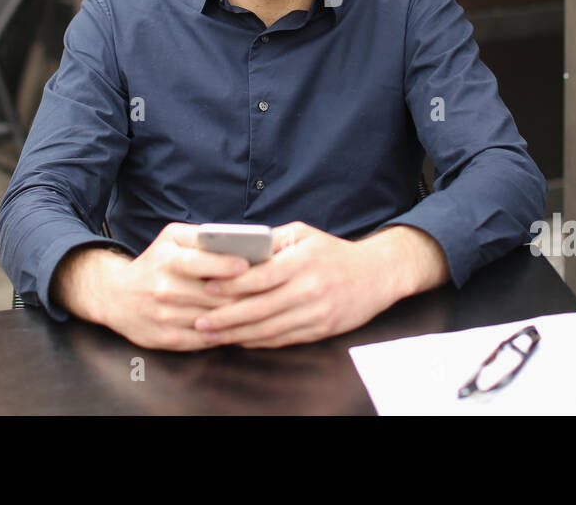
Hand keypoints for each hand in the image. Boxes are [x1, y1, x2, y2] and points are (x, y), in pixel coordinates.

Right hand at [97, 222, 251, 350]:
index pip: (199, 263)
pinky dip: (223, 333)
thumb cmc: (155, 262)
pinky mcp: (167, 339)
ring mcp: (165, 316)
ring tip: (258, 308)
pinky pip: (204, 339)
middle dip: (242, 293)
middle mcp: (164, 289)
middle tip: (266, 290)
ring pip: (213, 319)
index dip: (225, 265)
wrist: (116, 295)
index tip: (247, 265)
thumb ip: (201, 236)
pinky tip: (237, 325)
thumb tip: (237, 240)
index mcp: (168, 261)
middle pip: (213, 296)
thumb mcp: (171, 238)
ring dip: (237, 316)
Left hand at [192, 221, 399, 348]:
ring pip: (268, 329)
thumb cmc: (332, 251)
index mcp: (302, 262)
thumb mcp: (303, 234)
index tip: (205, 288)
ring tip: (211, 335)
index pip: (258, 277)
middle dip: (224, 318)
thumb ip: (270, 241)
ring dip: (236, 334)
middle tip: (199, 322)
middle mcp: (309, 289)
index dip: (229, 285)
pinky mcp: (321, 330)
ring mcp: (315, 313)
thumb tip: (234, 249)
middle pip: (258, 308)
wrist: (376, 274)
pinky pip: (283, 340)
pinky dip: (258, 341)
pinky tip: (239, 340)